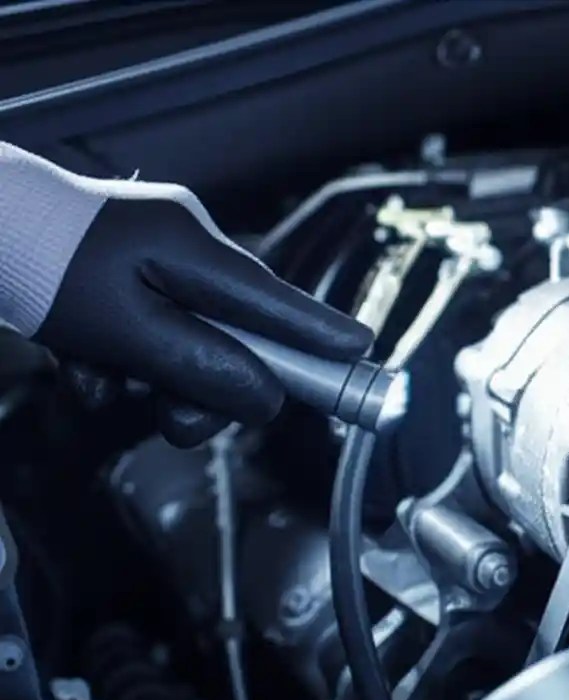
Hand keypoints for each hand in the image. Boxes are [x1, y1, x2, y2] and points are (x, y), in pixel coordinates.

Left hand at [35, 197, 371, 446]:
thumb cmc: (36, 267)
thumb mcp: (121, 332)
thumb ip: (200, 367)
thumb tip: (263, 399)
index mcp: (190, 245)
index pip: (274, 300)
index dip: (319, 333)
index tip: (361, 351)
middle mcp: (181, 242)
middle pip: (232, 332)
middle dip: (203, 384)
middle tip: (172, 418)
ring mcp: (150, 253)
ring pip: (186, 338)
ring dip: (153, 377)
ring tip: (103, 381)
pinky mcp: (122, 268)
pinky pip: (148, 328)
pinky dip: (122, 360)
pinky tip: (84, 365)